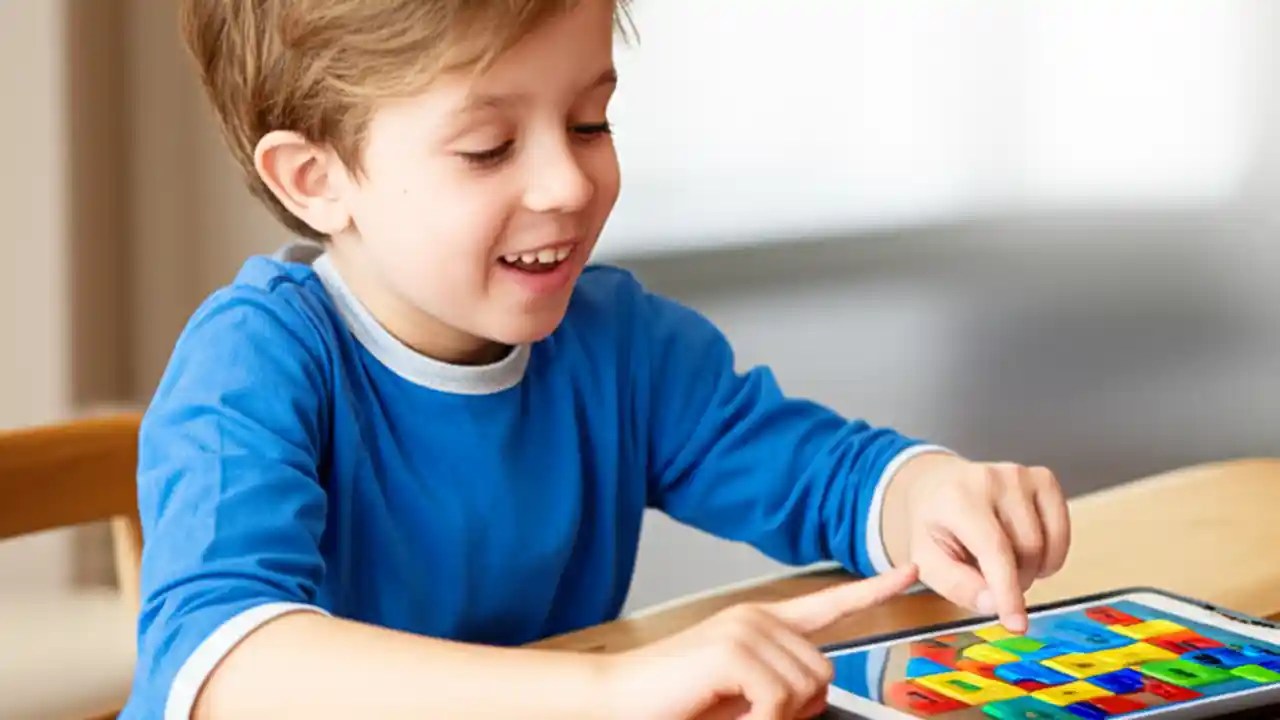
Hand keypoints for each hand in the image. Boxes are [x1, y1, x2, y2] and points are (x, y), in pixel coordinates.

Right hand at [600, 564, 917, 719]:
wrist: (617, 701)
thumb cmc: (675, 702)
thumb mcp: (744, 696)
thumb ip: (782, 687)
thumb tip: (816, 693)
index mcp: (762, 624)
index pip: (828, 604)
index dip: (873, 590)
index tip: (909, 572)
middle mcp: (758, 618)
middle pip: (824, 673)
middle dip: (797, 709)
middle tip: (748, 714)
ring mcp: (746, 629)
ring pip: (807, 688)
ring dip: (775, 718)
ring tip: (731, 712)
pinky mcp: (734, 649)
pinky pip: (781, 700)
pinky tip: (729, 714)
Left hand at [881, 454, 1070, 632]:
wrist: (937, 485)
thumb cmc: (933, 525)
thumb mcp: (926, 559)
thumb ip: (957, 585)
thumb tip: (995, 604)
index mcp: (957, 498)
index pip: (994, 550)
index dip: (1008, 592)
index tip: (1017, 625)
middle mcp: (992, 479)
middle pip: (1027, 550)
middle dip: (1015, 579)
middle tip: (991, 579)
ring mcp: (1021, 475)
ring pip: (1046, 545)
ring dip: (1031, 569)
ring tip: (1003, 562)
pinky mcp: (1043, 478)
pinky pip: (1061, 532)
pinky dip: (1049, 554)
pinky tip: (1025, 551)